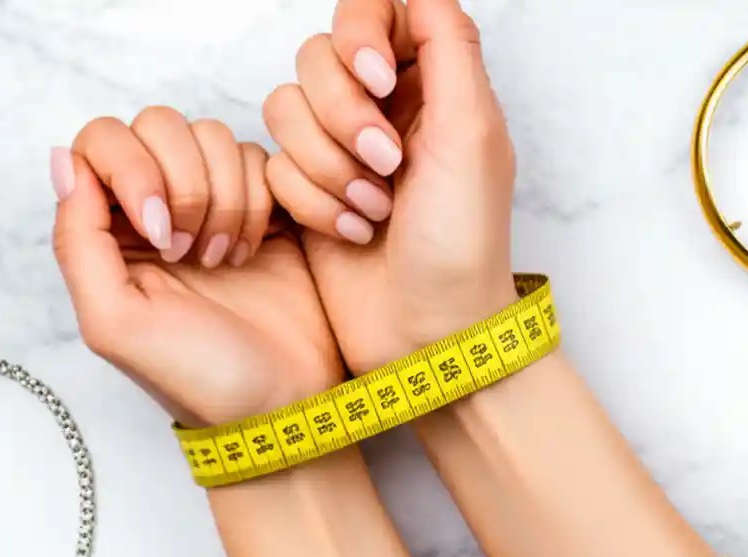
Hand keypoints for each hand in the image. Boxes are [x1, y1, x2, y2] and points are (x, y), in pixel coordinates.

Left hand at [52, 108, 341, 427]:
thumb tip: (62, 161)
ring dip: (224, 197)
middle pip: (157, 127)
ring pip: (210, 136)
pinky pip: (257, 157)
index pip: (99, 145)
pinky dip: (258, 200)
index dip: (133, 170)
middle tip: (192, 252)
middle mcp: (152, 209)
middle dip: (184, 184)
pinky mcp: (262, 206)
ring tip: (224, 260)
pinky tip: (253, 252)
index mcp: (107, 233)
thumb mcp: (114, 322)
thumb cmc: (198, 376)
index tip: (159, 231)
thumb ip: (77, 241)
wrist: (284, 402)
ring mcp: (208, 203)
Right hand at [263, 0, 518, 372]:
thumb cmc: (464, 245)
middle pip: (318, 56)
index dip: (360, 36)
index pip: (374, 11)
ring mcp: (339, 150)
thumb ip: (448, 45)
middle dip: (343, 116)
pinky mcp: (305, 192)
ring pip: (286, 110)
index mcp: (432, 82)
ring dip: (327, 166)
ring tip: (372, 209)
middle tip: (386, 163)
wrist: (429, 333)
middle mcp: (382, 107)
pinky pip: (274, 164)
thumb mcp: (473, 134)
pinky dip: (311, 202)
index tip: (377, 78)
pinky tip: (353, 232)